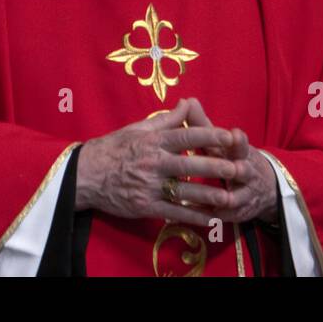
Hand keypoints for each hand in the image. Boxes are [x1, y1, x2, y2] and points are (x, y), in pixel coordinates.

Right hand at [75, 97, 237, 227]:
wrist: (85, 175)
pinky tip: (210, 219)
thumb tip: (188, 102)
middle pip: (188, 165)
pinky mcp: (145, 206)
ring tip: (229, 196)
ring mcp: (149, 186)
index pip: (185, 136)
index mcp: (152, 141)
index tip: (228, 136)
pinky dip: (192, 216)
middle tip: (237, 168)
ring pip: (183, 191)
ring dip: (207, 195)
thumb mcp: (137, 128)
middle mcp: (153, 163)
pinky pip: (173, 212)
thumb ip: (167, 119)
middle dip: (214, 167)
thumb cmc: (113, 148)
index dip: (208, 135)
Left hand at [183, 98, 278, 222]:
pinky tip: (192, 214)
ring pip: (235, 198)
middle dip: (236, 171)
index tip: (235, 134)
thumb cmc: (232, 158)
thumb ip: (203, 125)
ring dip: (223, 198)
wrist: (264, 188)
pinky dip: (210, 215)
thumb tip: (187, 100)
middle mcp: (246, 173)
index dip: (240, 141)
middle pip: (243, 171)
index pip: (243, 144)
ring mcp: (245, 195)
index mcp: (241, 152)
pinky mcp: (239, 213)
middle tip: (230, 170)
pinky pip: (225, 216)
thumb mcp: (222, 142)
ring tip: (207, 198)